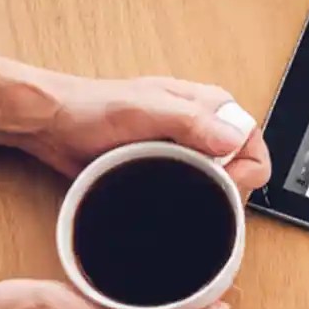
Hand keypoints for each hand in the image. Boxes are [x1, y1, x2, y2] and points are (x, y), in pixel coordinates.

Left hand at [21, 75, 271, 192]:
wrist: (55, 124)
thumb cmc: (92, 108)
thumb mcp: (143, 109)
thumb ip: (190, 121)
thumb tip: (233, 139)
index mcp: (210, 104)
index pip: (253, 141)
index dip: (246, 169)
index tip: (222, 184)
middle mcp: (204, 125)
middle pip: (243, 166)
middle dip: (228, 187)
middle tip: (198, 196)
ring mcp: (188, 149)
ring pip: (221, 182)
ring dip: (207, 196)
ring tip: (178, 198)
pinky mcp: (170, 168)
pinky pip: (196, 190)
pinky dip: (190, 202)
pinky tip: (171, 204)